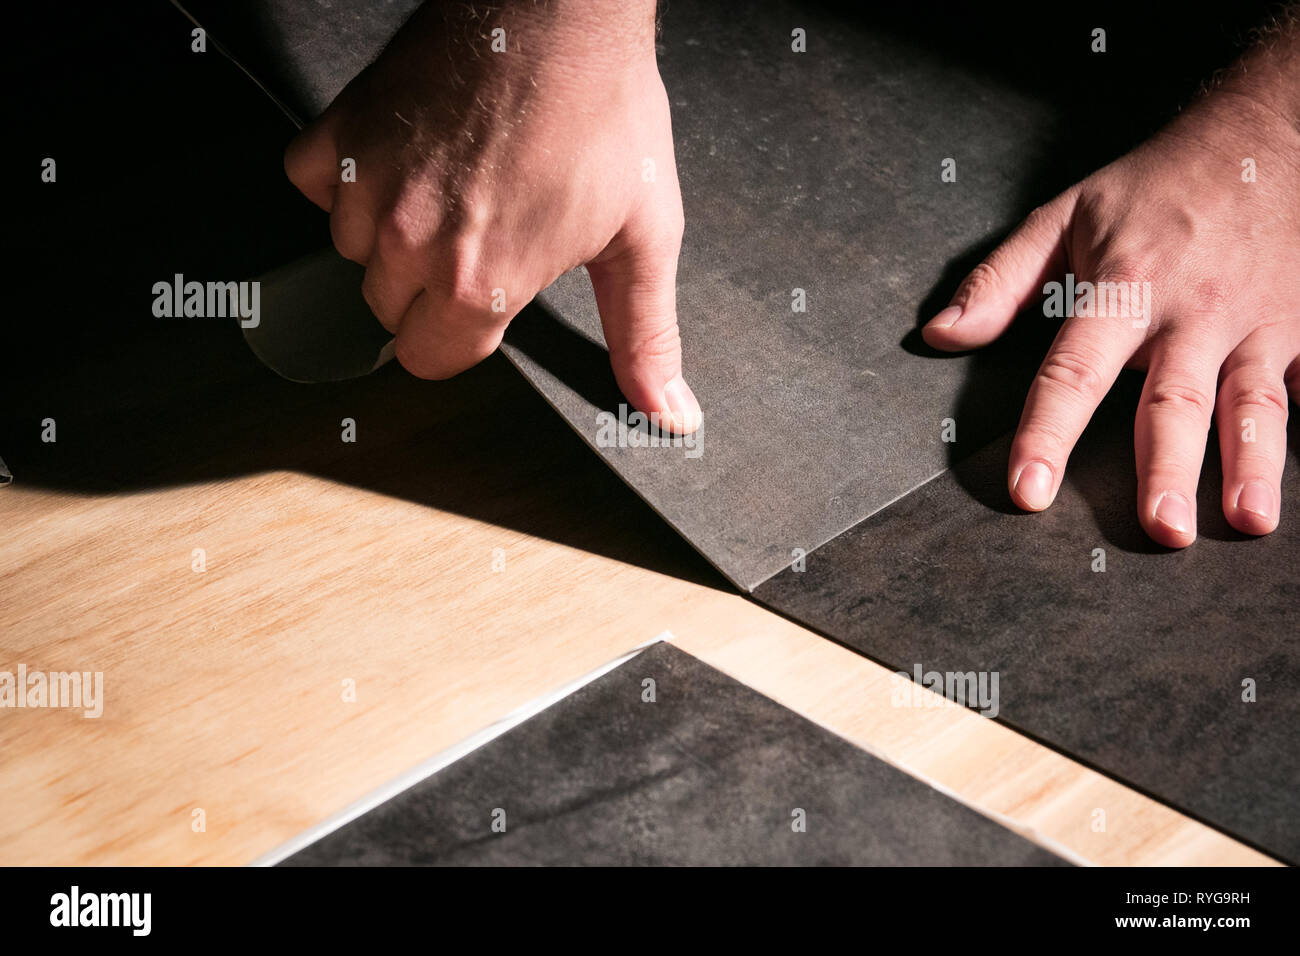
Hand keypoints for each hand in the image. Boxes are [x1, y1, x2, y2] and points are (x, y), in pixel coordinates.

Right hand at [284, 0, 700, 432]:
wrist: (562, 10)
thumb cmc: (604, 110)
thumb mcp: (642, 238)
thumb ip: (643, 336)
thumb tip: (668, 412)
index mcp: (481, 282)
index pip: (430, 360)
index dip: (463, 334)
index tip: (487, 299)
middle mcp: (415, 242)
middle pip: (390, 310)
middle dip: (430, 286)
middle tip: (482, 230)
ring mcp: (371, 184)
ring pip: (352, 252)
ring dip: (390, 234)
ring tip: (450, 188)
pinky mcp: (343, 131)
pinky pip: (313, 184)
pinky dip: (346, 177)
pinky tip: (402, 159)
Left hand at [923, 39, 1299, 546]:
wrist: (1268, 133)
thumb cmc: (1157, 185)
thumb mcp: (1064, 216)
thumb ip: (998, 282)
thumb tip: (939, 335)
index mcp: (1124, 290)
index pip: (1074, 373)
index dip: (1047, 433)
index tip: (1029, 489)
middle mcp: (1192, 313)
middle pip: (1174, 403)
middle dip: (1167, 469)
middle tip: (1160, 531)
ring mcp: (1258, 322)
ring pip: (1254, 404)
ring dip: (1250, 465)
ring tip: (1247, 521)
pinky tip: (1297, 480)